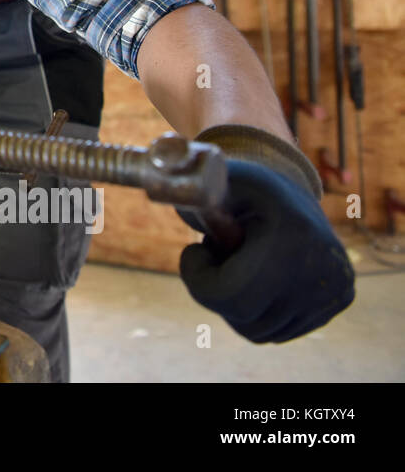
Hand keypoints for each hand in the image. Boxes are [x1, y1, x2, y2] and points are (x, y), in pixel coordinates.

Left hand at [179, 160, 354, 342]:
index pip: (230, 295)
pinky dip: (258, 311)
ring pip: (258, 331)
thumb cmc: (238, 187)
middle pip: (243, 319)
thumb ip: (191, 184)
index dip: (198, 277)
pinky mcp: (339, 299)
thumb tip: (171, 180)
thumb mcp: (214, 179)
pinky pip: (277, 331)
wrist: (286, 189)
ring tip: (240, 262)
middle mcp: (325, 266)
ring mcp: (336, 287)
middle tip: (217, 254)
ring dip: (236, 302)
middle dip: (216, 289)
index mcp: (294, 236)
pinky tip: (259, 276)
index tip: (196, 248)